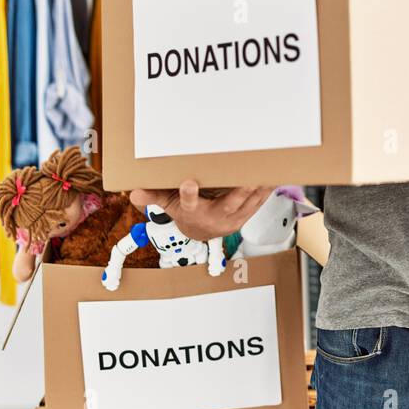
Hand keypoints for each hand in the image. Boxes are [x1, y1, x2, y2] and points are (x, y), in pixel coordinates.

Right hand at [129, 182, 273, 240]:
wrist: (200, 234)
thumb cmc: (185, 213)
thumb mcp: (167, 205)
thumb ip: (153, 196)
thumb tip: (133, 192)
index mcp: (193, 211)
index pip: (188, 203)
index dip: (188, 194)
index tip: (188, 183)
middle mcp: (214, 217)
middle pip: (228, 204)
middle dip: (239, 191)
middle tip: (248, 178)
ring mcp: (232, 219)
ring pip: (248, 204)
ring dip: (260, 190)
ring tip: (269, 173)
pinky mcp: (245, 217)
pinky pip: (258, 204)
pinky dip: (267, 193)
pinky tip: (276, 179)